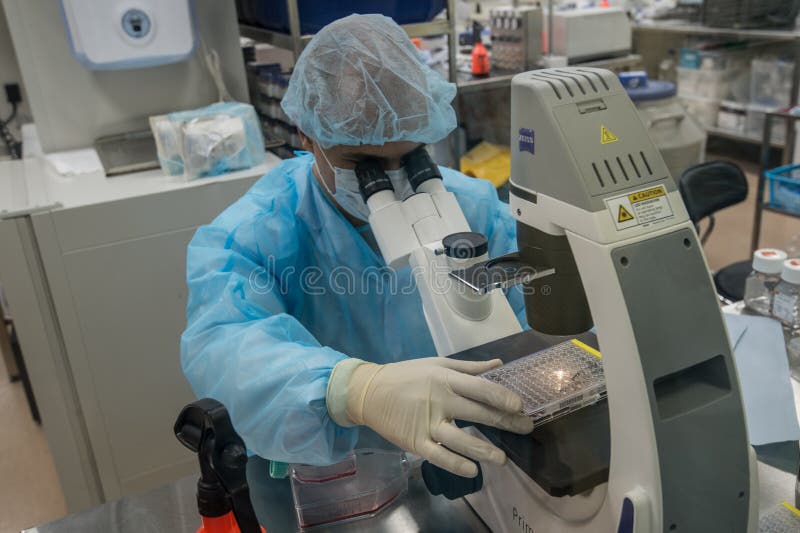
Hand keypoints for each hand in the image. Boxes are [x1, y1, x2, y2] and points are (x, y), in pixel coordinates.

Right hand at [326, 357, 532, 477]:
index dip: (502, 397)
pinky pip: (439, 456)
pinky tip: (473, 470)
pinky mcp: (415, 442)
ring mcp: (426, 423)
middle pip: (477, 413)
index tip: (521, 405)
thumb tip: (499, 365)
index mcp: (445, 379)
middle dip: (505, 422)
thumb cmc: (406, 375)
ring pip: (460, 439)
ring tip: (502, 459)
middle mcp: (439, 400)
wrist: (368, 391)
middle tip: (526, 428)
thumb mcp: (436, 364)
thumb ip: (469, 368)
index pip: (480, 388)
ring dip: (484, 450)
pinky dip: (456, 464)